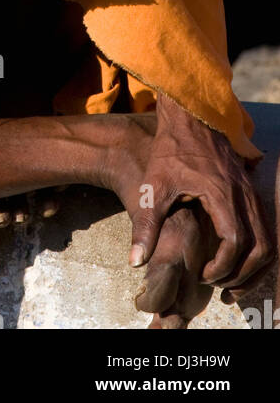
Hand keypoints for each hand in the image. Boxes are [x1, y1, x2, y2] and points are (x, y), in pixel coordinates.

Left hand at [129, 94, 274, 302]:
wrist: (189, 114)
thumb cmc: (170, 149)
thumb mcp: (154, 186)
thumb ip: (146, 225)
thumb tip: (135, 261)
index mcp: (221, 193)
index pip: (235, 242)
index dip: (221, 266)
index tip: (202, 273)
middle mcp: (243, 194)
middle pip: (261, 248)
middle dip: (243, 275)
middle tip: (220, 288)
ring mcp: (251, 192)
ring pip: (269, 240)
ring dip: (254, 266)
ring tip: (230, 280)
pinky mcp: (251, 191)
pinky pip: (265, 228)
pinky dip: (257, 250)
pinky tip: (237, 258)